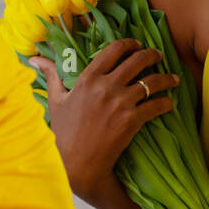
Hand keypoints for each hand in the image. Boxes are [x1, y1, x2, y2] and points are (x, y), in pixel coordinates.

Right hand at [33, 38, 178, 202]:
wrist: (76, 163)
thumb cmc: (63, 133)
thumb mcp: (55, 101)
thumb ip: (52, 75)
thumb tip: (35, 58)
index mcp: (87, 78)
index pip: (113, 50)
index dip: (130, 44)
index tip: (138, 45)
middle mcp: (105, 86)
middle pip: (137, 61)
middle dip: (152, 55)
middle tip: (159, 56)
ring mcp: (120, 103)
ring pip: (152, 81)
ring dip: (166, 78)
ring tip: (174, 79)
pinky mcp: (132, 120)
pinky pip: (157, 105)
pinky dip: (166, 103)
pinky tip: (169, 103)